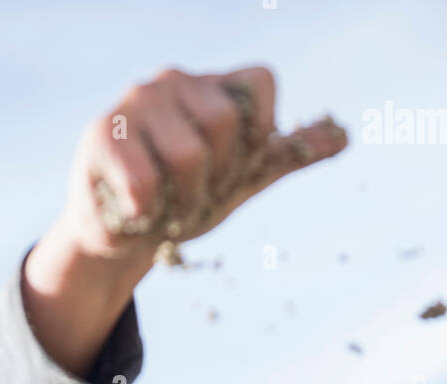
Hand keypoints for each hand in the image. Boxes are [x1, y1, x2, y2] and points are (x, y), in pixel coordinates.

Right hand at [56, 65, 348, 262]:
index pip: (260, 83)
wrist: (120, 239)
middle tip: (194, 199)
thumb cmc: (179, 202)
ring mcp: (136, 104)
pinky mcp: (100, 134)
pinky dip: (149, 211)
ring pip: (189, 152)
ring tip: (165, 211)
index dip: (259, 134)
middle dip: (219, 178)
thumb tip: (346, 137)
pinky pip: (144, 178)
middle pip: (226, 122)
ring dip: (184, 202)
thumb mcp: (239, 182)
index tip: (235, 169)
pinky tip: (137, 214)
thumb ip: (284, 156)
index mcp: (211, 87)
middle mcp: (174, 81)